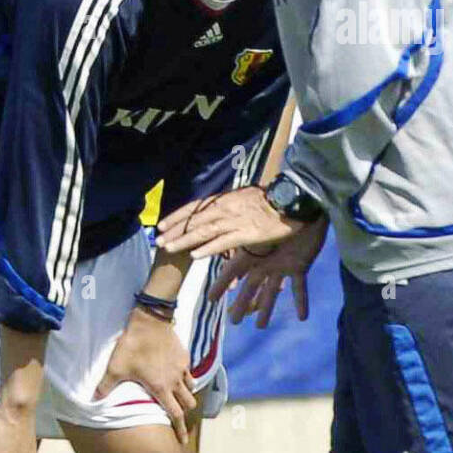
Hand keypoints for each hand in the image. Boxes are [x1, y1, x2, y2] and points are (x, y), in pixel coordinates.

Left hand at [95, 307, 196, 444]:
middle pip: (188, 404)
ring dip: (186, 396)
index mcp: (160, 388)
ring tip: (179, 398)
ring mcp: (182, 368)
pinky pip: (189, 372)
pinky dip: (186, 379)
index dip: (180, 430)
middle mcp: (175, 381)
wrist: (150, 320)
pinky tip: (177, 376)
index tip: (183, 442)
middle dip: (185, 414)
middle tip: (180, 420)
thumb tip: (93, 401)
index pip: (175, 415)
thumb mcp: (115, 368)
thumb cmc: (132, 346)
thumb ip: (105, 386)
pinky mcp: (184, 356)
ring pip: (191, 388)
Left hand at [156, 186, 303, 259]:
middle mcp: (227, 208)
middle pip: (196, 220)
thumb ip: (230, 205)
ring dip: (185, 240)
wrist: (293, 200)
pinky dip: (209, 248)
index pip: (195, 207)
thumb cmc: (272, 200)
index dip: (177, 216)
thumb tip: (218, 211)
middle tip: (159, 241)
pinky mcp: (247, 233)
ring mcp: (236, 220)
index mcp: (226, 198)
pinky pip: (224, 242)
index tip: (162, 224)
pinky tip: (196, 255)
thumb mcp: (246, 198)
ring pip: (205, 231)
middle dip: (176, 230)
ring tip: (169, 248)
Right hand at [208, 215, 327, 328]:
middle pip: (251, 286)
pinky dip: (302, 302)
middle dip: (242, 303)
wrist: (302, 206)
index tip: (210, 300)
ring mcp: (282, 265)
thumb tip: (200, 247)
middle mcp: (265, 263)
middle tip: (233, 321)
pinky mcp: (300, 265)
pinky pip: (300, 287)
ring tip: (260, 326)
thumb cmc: (278, 214)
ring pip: (272, 291)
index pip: (232, 272)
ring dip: (267, 308)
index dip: (221, 285)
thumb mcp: (252, 229)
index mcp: (253, 254)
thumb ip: (230, 240)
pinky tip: (302, 317)